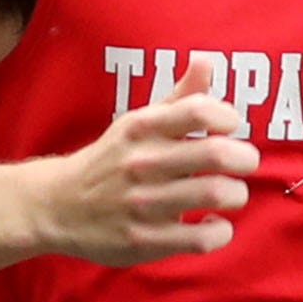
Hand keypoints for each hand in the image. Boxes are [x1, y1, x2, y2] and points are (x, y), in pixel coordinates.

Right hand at [33, 92, 254, 264]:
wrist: (57, 205)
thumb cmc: (112, 159)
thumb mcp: (138, 123)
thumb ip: (179, 97)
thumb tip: (207, 61)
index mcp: (142, 128)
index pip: (199, 111)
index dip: (228, 117)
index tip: (230, 127)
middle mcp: (142, 163)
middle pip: (216, 154)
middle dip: (245, 157)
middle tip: (244, 162)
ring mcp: (143, 204)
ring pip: (214, 195)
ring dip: (236, 193)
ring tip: (230, 193)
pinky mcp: (145, 240)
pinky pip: (200, 238)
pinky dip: (220, 232)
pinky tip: (213, 224)